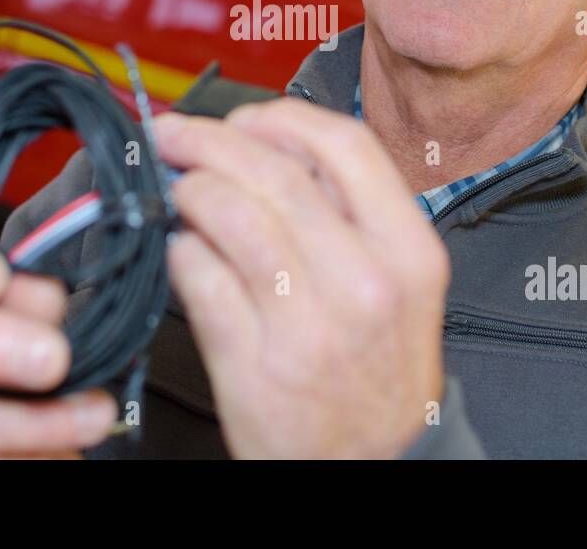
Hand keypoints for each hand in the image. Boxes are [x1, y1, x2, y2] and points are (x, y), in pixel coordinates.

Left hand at [153, 99, 449, 457]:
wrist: (375, 466)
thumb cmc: (379, 371)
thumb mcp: (399, 283)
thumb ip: (350, 213)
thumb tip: (266, 149)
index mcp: (408, 250)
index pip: (345, 146)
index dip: (283, 119)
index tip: (247, 119)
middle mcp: (364, 281)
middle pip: (274, 172)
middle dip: (210, 141)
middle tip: (177, 135)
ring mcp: (308, 325)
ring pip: (229, 217)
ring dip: (189, 191)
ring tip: (178, 192)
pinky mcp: (253, 363)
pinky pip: (199, 278)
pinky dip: (180, 251)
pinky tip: (181, 250)